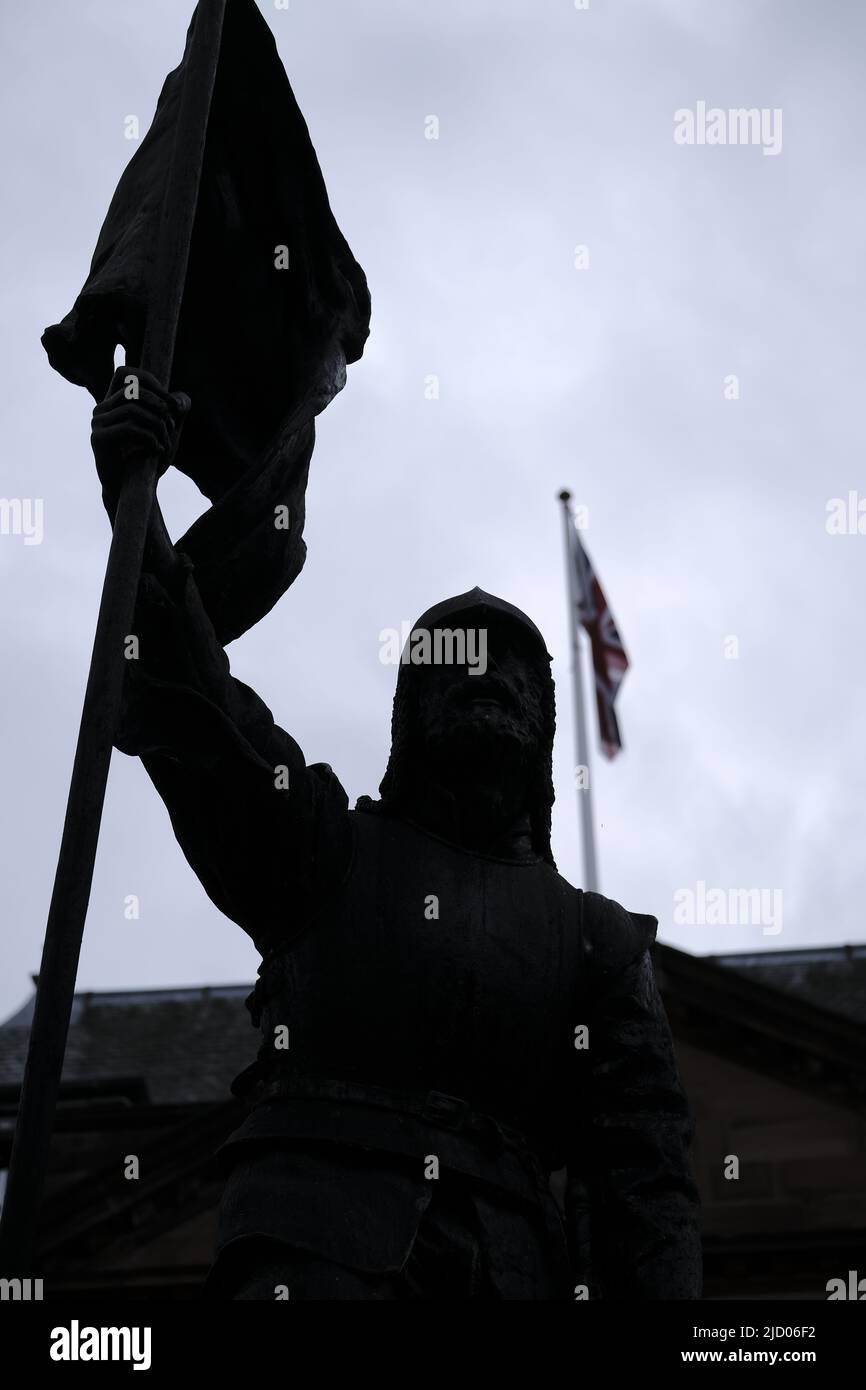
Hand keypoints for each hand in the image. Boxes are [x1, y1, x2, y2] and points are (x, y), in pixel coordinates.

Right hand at [91, 366, 189, 494]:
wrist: (130, 490)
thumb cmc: (147, 460)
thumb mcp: (165, 430)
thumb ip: (174, 410)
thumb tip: (179, 401)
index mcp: (113, 403)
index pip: (125, 373)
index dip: (150, 381)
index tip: (170, 403)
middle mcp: (101, 409)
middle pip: (134, 390)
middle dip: (159, 407)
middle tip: (170, 426)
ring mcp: (97, 423)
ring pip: (133, 409)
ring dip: (157, 425)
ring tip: (166, 443)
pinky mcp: (98, 439)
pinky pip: (129, 427)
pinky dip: (150, 438)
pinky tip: (158, 450)